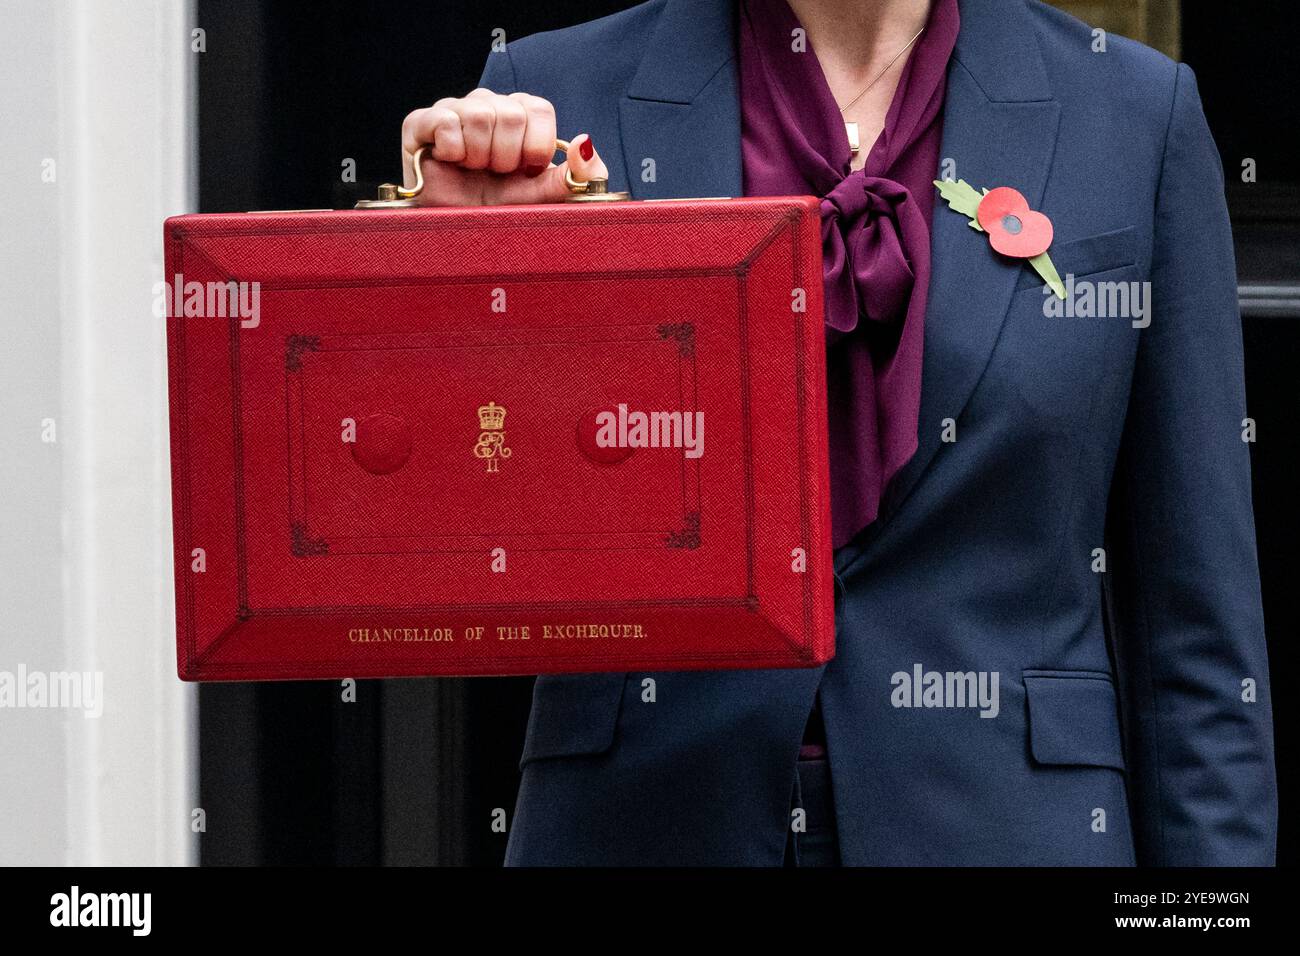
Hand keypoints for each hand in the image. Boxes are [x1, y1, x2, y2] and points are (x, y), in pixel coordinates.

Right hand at [400, 89, 609, 205]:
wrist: (461, 238)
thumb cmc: (502, 214)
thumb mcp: (548, 198)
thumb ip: (577, 176)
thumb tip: (585, 142)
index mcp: (520, 117)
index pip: (538, 108)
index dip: (536, 146)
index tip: (526, 171)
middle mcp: (488, 107)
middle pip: (511, 113)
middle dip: (508, 157)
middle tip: (495, 175)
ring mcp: (454, 111)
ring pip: (480, 115)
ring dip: (480, 156)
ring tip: (473, 172)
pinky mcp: (420, 123)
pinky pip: (445, 119)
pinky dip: (452, 149)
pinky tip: (450, 163)